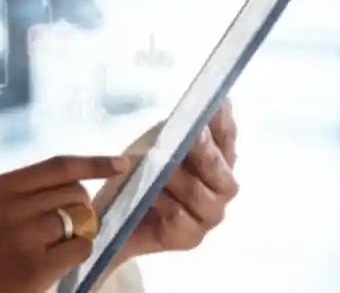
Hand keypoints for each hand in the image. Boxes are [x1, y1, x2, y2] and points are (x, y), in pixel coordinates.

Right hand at [0, 155, 132, 292]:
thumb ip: (14, 197)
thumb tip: (65, 192)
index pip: (58, 165)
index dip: (95, 161)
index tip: (122, 163)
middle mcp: (9, 206)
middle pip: (74, 193)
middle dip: (82, 208)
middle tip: (70, 227)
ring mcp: (23, 237)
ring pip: (80, 220)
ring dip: (79, 234)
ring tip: (55, 248)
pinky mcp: (34, 269)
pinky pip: (80, 250)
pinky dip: (77, 255)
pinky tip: (56, 265)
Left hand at [96, 100, 239, 261]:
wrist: (112, 213)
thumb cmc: (138, 172)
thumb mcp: (156, 142)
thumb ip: (181, 127)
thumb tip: (215, 102)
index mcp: (218, 159)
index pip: (227, 137)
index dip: (222, 123)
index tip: (214, 106)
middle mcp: (221, 187)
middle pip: (219, 168)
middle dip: (203, 150)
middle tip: (190, 136)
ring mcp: (210, 214)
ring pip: (197, 191)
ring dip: (174, 175)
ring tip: (154, 164)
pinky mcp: (191, 237)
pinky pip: (178, 215)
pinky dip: (162, 201)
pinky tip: (148, 194)